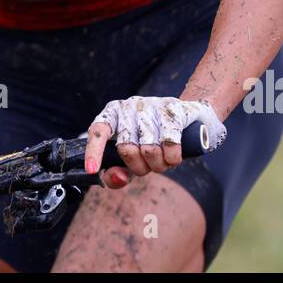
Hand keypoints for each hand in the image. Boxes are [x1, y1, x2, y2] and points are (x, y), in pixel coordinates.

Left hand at [84, 95, 225, 183]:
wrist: (191, 119)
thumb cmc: (156, 140)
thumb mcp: (134, 157)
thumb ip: (118, 173)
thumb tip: (117, 177)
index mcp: (114, 114)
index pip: (98, 131)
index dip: (93, 152)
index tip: (91, 170)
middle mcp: (129, 106)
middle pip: (126, 148)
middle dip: (139, 168)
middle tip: (149, 167)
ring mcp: (151, 104)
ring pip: (149, 149)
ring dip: (158, 165)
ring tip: (163, 161)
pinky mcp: (173, 109)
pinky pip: (170, 143)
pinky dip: (173, 158)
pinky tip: (174, 157)